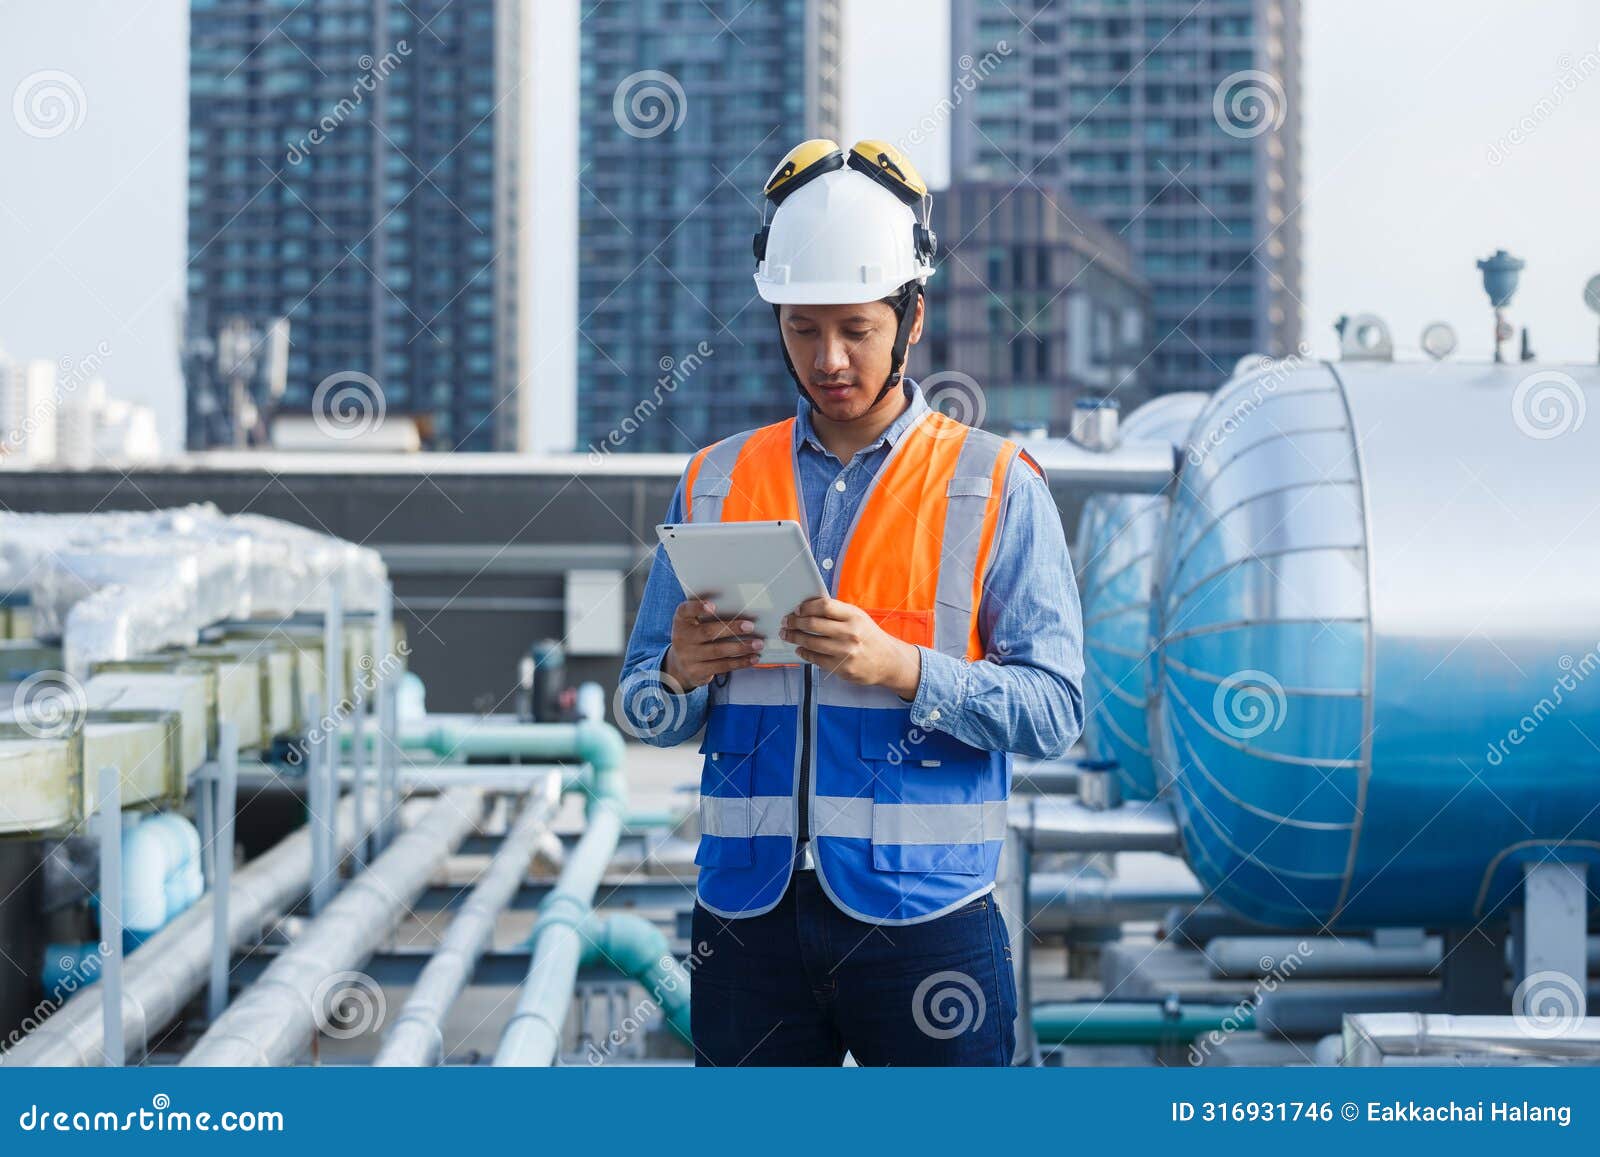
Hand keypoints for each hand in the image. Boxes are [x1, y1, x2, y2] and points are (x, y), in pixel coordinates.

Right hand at [663, 597, 764, 689]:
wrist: (679, 667)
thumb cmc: (694, 638)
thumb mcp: (693, 625)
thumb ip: (708, 617)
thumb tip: (741, 610)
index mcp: (681, 621)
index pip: (685, 611)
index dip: (698, 608)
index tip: (712, 606)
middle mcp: (681, 639)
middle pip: (708, 632)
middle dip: (731, 628)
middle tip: (750, 626)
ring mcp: (688, 657)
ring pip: (718, 651)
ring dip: (741, 647)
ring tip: (758, 644)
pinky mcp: (697, 672)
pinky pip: (722, 666)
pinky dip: (740, 662)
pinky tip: (753, 658)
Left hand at [779, 596, 920, 697]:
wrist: (888, 662)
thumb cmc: (870, 637)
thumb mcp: (859, 618)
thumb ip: (838, 612)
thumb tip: (809, 606)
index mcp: (854, 616)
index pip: (824, 606)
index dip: (806, 606)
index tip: (797, 609)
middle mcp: (850, 633)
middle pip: (813, 623)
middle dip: (795, 622)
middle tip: (787, 622)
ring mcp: (845, 652)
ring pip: (810, 642)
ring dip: (794, 637)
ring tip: (787, 634)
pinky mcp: (842, 668)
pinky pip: (815, 658)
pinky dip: (804, 652)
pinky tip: (800, 649)